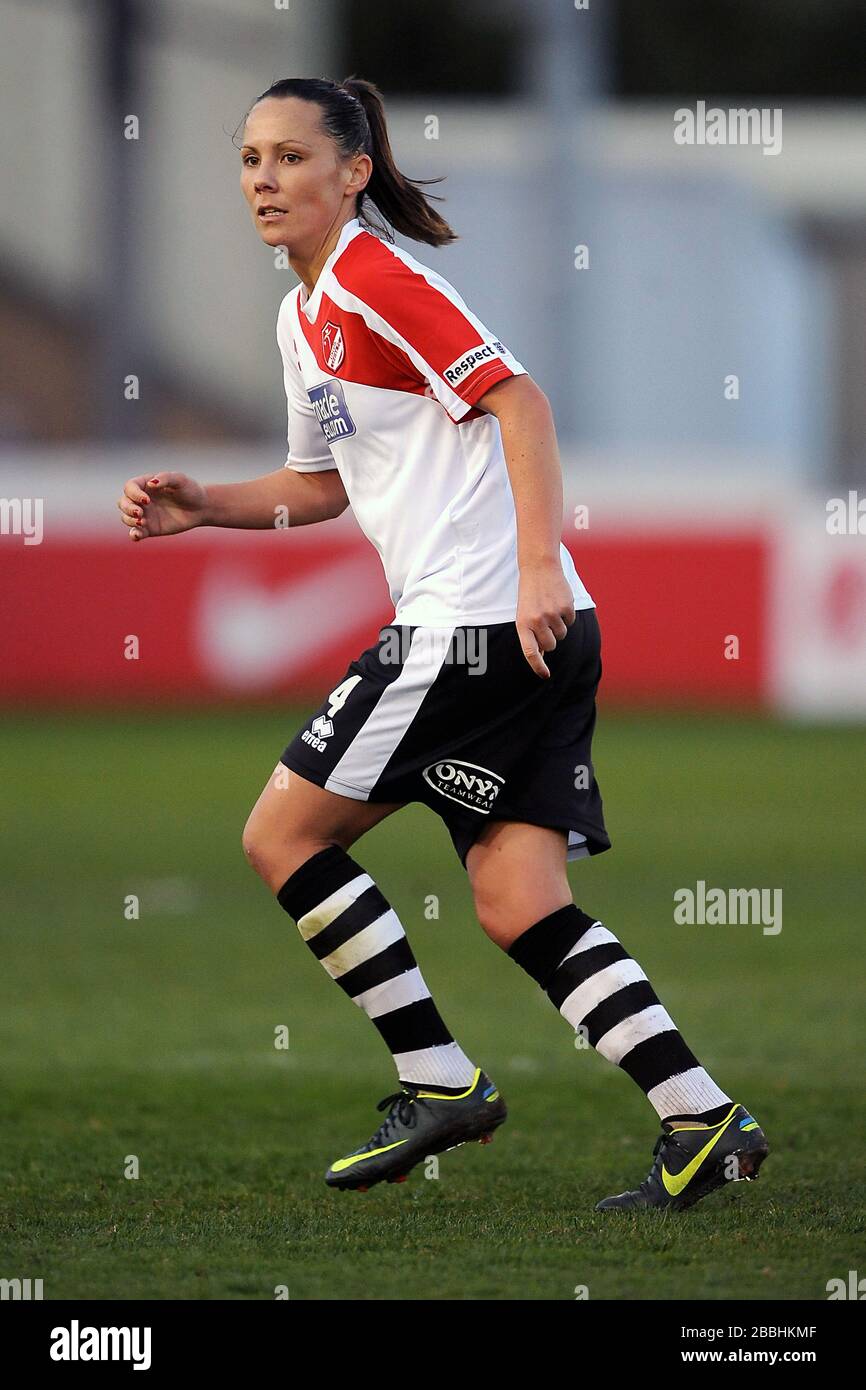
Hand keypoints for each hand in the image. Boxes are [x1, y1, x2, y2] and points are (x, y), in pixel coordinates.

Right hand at [116, 471, 208, 541]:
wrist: (201, 508)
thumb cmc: (190, 490)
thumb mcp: (180, 480)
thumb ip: (166, 478)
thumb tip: (151, 483)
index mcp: (146, 485)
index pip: (129, 487)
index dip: (133, 494)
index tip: (147, 500)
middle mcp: (141, 500)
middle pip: (123, 503)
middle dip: (128, 508)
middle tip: (140, 513)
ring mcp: (145, 514)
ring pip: (126, 517)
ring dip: (130, 520)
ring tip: (142, 522)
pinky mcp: (150, 529)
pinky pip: (136, 533)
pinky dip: (134, 535)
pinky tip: (138, 535)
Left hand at [516, 558, 575, 677]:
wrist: (539, 568)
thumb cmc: (530, 595)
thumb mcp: (524, 614)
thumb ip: (532, 634)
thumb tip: (543, 654)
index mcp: (522, 624)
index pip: (530, 652)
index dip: (538, 666)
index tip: (545, 675)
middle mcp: (537, 621)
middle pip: (550, 645)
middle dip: (550, 639)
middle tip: (545, 623)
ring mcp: (552, 614)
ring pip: (561, 634)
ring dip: (558, 626)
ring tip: (549, 609)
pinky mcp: (566, 607)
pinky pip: (570, 621)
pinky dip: (566, 615)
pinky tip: (558, 602)